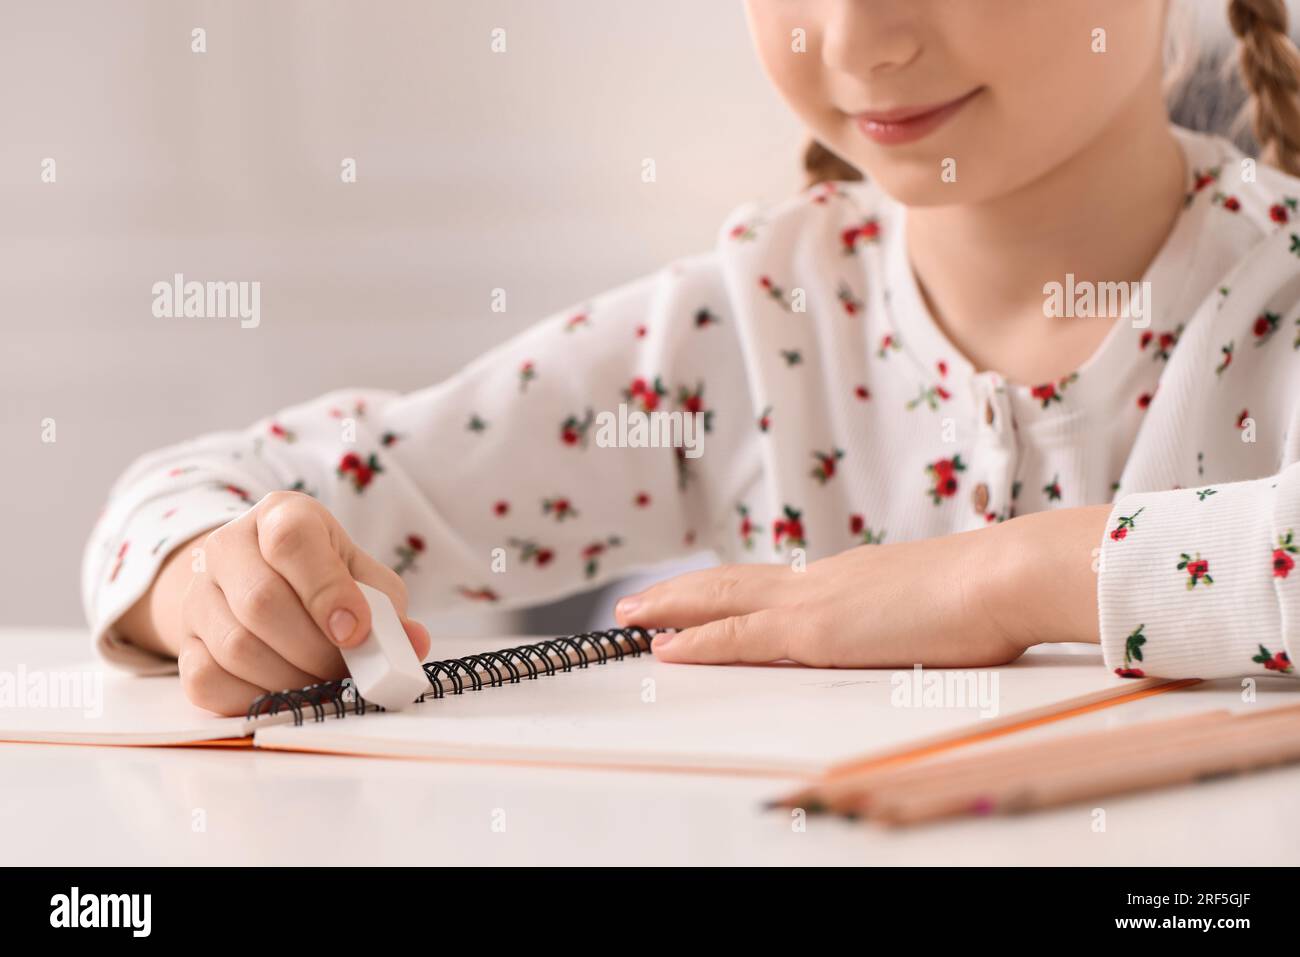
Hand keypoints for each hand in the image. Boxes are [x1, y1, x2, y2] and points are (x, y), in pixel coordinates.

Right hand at [120, 490, 429, 714]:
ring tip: (323, 682)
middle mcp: (228, 547)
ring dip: (291, 679)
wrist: (258, 582)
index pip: (291, 541)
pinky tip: (285, 691)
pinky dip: (255, 698)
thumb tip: (412, 644)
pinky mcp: (184, 643)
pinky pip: (207, 681)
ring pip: (236, 648)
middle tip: (346, 669)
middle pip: (262, 603)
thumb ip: (388, 607)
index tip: (355, 632)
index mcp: (281, 516)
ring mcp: (199, 595)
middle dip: (315, 650)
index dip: (327, 591)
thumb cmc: (325, 578)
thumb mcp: (363, 576)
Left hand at [614, 507, 1106, 667]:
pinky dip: (697, 640)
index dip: (726, 593)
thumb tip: (909, 623)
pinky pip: (739, 636)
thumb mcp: (935, 604)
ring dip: (670, 609)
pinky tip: (665, 648)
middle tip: (635, 603)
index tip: (696, 599)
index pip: (770, 584)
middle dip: (679, 594)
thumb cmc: (987, 594)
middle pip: (731, 583)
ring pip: (721, 601)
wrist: (1005, 576)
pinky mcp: (817, 630)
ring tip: (628, 617)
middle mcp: (821, 580)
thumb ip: (905, 612)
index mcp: (848, 576)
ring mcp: (815, 601)